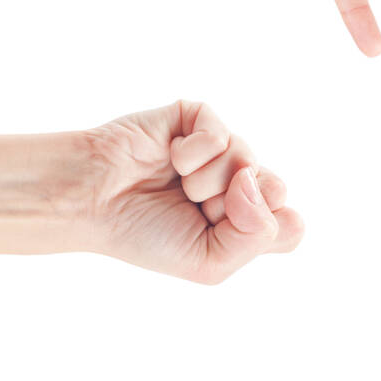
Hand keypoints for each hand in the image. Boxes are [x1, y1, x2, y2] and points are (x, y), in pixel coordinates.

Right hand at [88, 100, 302, 283]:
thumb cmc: (144, 235)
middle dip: (232, 207)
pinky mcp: (199, 119)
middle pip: (277, 189)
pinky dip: (194, 154)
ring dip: (207, 183)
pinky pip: (221, 134)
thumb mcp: (210, 262)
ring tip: (179, 185)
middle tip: (197, 209)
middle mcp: (239, 181)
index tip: (218, 231)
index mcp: (246, 217)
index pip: (291, 224)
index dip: (260, 231)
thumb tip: (257, 184)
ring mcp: (222, 149)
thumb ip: (256, 236)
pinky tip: (171, 158)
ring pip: (249, 161)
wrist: (89, 202)